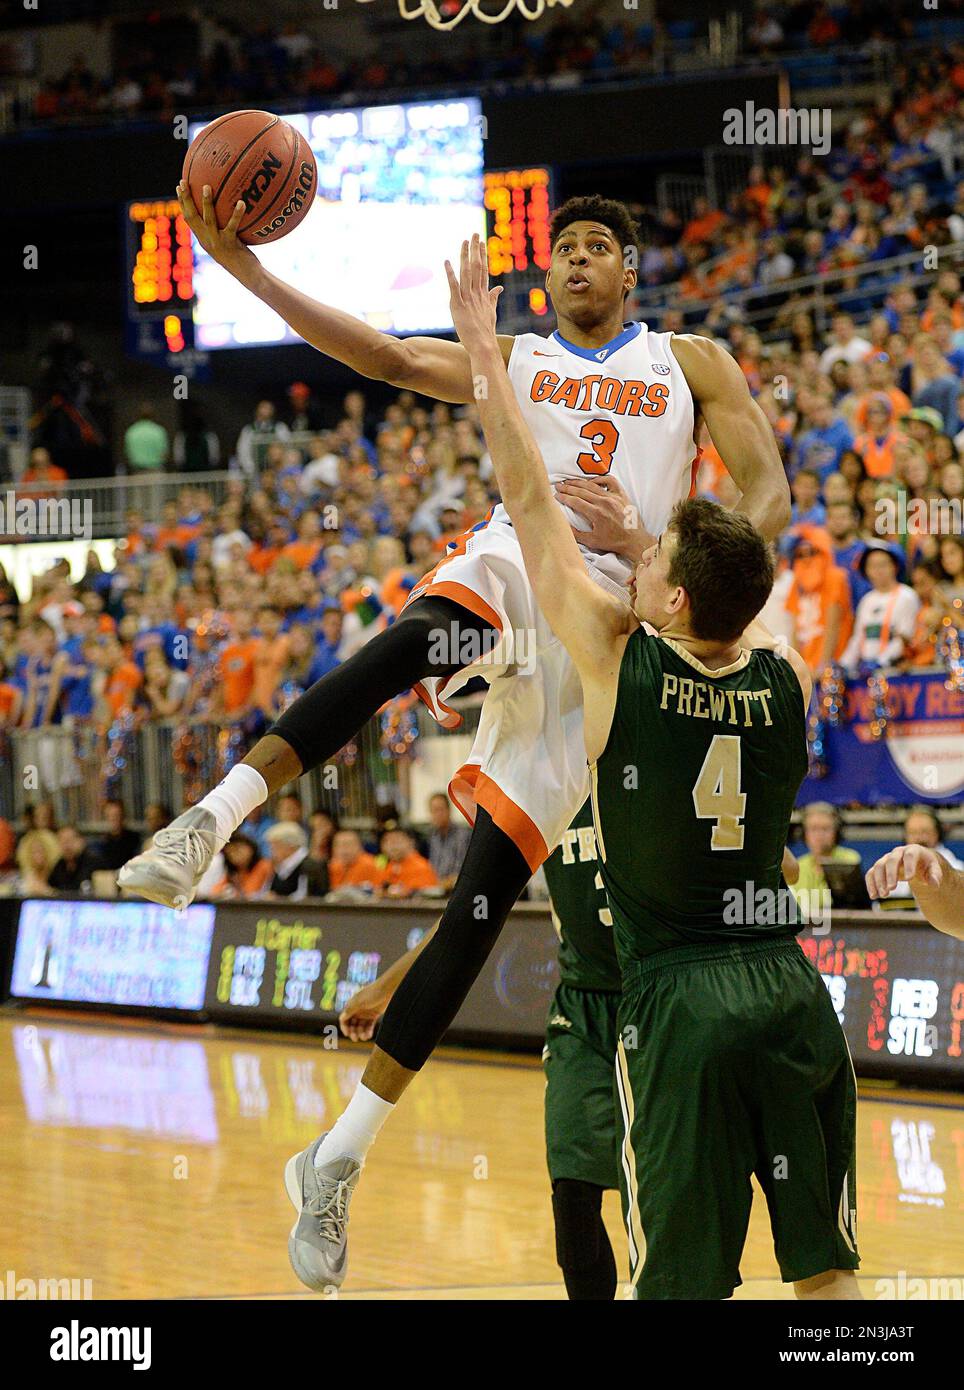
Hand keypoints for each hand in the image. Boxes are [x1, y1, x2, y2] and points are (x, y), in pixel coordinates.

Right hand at [175, 180, 255, 280]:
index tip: (179, 186)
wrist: (249, 275)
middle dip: (185, 199)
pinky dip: (237, 214)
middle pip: (191, 217)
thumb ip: (225, 228)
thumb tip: (232, 205)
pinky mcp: (229, 244)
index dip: (182, 203)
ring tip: (207, 186)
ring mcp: (217, 242)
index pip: (189, 219)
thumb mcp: (230, 242)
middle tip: (182, 181)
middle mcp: (207, 240)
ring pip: (208, 219)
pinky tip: (241, 202)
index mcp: (204, 239)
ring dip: (206, 202)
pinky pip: (232, 226)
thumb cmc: (242, 258)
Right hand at [339, 981, 389, 1041]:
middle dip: (353, 1032)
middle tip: (356, 1039)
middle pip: (352, 1025)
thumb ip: (350, 1010)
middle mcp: (357, 1010)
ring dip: (361, 1033)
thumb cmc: (372, 993)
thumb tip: (341, 1019)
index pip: (344, 1019)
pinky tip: (369, 1035)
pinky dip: (368, 1031)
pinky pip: (369, 1025)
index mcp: (351, 1006)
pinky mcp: (373, 1015)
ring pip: (361, 1027)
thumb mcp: (359, 1002)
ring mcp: (365, 1013)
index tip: (347, 1034)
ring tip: (365, 1037)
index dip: (344, 1028)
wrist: (387, 988)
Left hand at [444, 234, 501, 357]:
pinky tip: (447, 262)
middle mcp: (477, 293)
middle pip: (477, 267)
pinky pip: (454, 287)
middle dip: (475, 250)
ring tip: (465, 242)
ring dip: (465, 256)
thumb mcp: (491, 311)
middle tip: (474, 234)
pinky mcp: (458, 306)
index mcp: (484, 294)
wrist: (483, 345)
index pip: (483, 270)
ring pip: (467, 273)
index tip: (481, 242)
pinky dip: (450, 274)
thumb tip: (499, 287)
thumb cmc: (486, 331)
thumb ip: (493, 297)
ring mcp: (468, 299)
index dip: (482, 255)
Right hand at [553, 475, 654, 563]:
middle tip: (558, 485)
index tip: (556, 495)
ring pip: (593, 485)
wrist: (634, 540)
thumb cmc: (614, 542)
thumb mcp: (592, 542)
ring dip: (579, 482)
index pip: (575, 501)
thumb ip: (576, 534)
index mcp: (596, 513)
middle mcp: (604, 502)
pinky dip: (601, 478)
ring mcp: (614, 497)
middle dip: (568, 487)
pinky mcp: (622, 495)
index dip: (564, 497)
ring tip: (569, 481)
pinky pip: (610, 481)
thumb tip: (564, 525)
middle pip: (581, 491)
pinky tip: (593, 481)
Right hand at [866, 844, 943, 899]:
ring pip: (878, 866)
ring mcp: (887, 859)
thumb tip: (934, 883)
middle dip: (890, 875)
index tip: (909, 879)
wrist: (918, 863)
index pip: (910, 855)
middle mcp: (898, 852)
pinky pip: (871, 873)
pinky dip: (871, 884)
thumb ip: (935, 876)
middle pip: (891, 861)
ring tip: (884, 895)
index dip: (909, 866)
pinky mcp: (880, 867)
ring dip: (879, 881)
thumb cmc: (927, 866)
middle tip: (891, 889)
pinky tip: (873, 896)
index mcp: (913, 850)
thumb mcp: (934, 870)